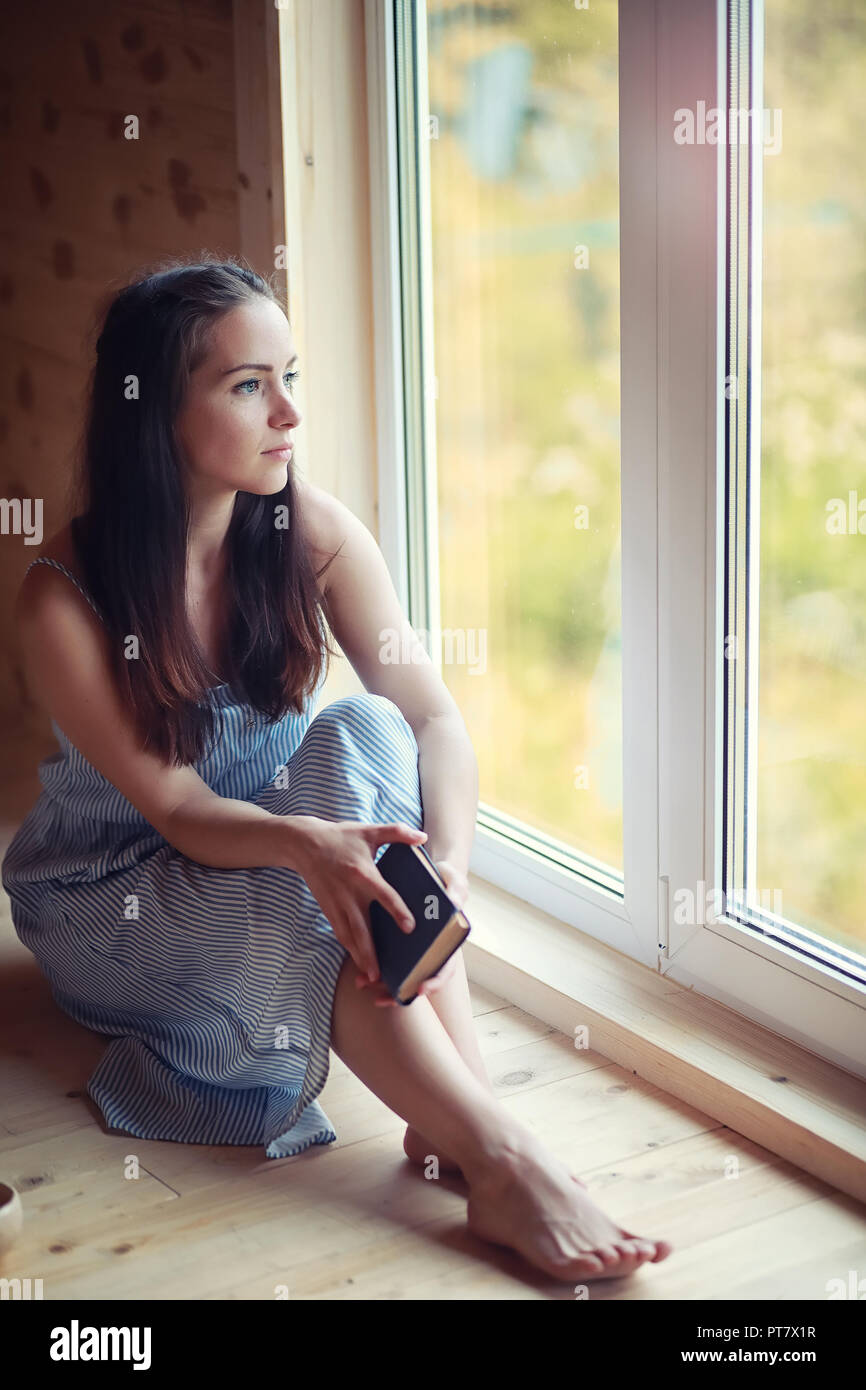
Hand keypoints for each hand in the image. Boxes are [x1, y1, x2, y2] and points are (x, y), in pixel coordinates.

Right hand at [290, 816, 426, 980]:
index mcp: (363, 873)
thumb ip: (398, 833)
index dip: (397, 911)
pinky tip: (358, 961)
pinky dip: (348, 947)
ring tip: (370, 976)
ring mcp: (337, 903)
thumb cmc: (341, 836)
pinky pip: (339, 931)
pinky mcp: (328, 908)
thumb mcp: (369, 830)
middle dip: (371, 951)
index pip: (384, 895)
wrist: (304, 844)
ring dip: (359, 956)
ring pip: (349, 935)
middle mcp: (350, 892)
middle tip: (381, 972)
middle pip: (362, 927)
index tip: (409, 927)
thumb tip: (423, 837)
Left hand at [355, 855, 469, 1008]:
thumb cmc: (447, 880)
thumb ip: (457, 891)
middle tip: (381, 998)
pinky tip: (355, 967)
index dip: (434, 982)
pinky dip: (371, 963)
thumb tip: (456, 903)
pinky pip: (384, 956)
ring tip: (360, 983)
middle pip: (416, 980)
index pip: (445, 969)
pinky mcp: (395, 940)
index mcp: (447, 943)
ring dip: (379, 983)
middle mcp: (429, 950)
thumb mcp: (455, 882)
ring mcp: (412, 948)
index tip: (420, 989)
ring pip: (397, 973)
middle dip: (398, 992)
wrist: (430, 871)